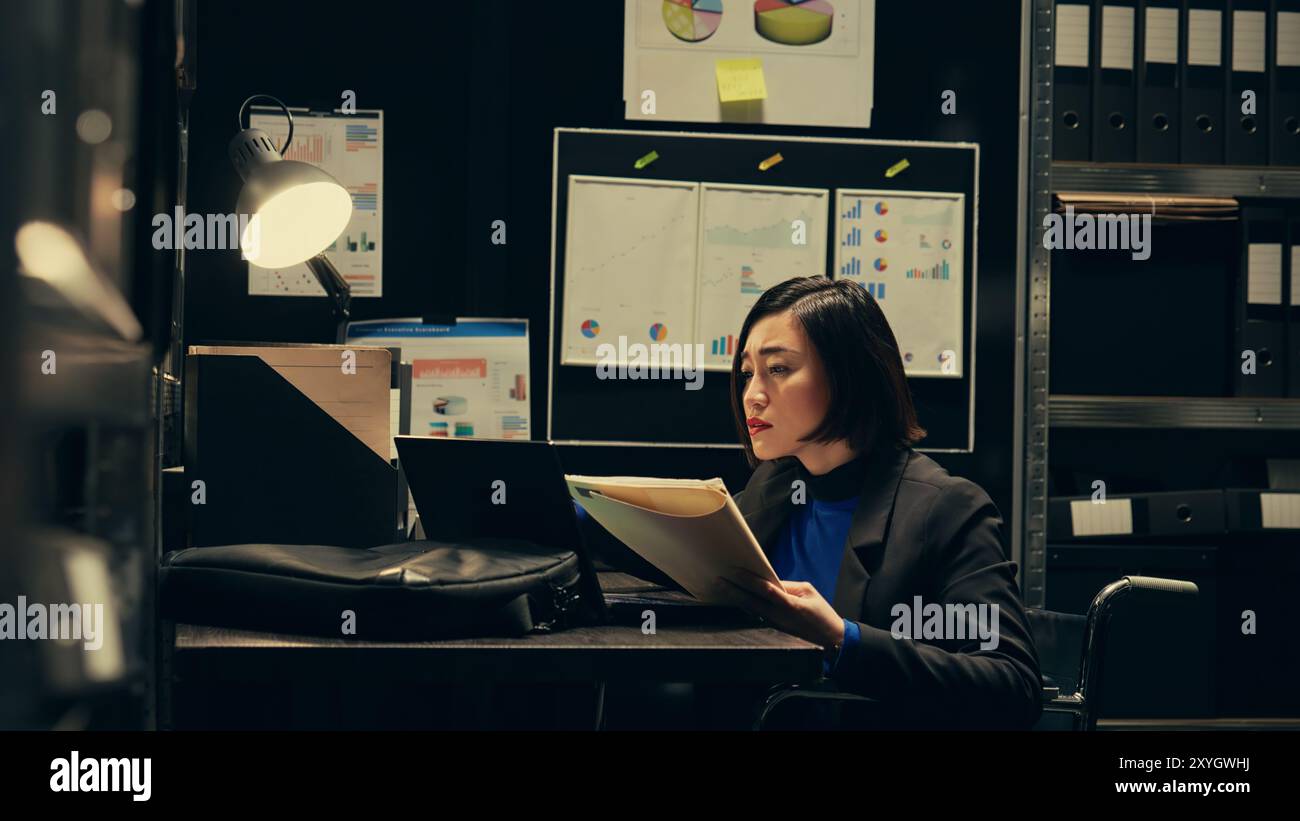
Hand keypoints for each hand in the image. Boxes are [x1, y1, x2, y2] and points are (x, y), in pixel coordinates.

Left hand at [720, 568, 844, 649]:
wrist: (831, 641)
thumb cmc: (822, 614)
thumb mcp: (808, 592)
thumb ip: (788, 586)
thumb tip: (770, 580)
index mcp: (790, 605)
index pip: (765, 589)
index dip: (749, 580)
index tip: (735, 571)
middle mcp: (779, 616)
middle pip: (751, 602)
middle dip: (734, 591)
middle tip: (718, 581)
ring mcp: (775, 625)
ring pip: (751, 610)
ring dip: (737, 599)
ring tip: (723, 589)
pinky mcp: (774, 630)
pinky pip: (757, 617)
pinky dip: (746, 607)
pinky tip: (737, 601)